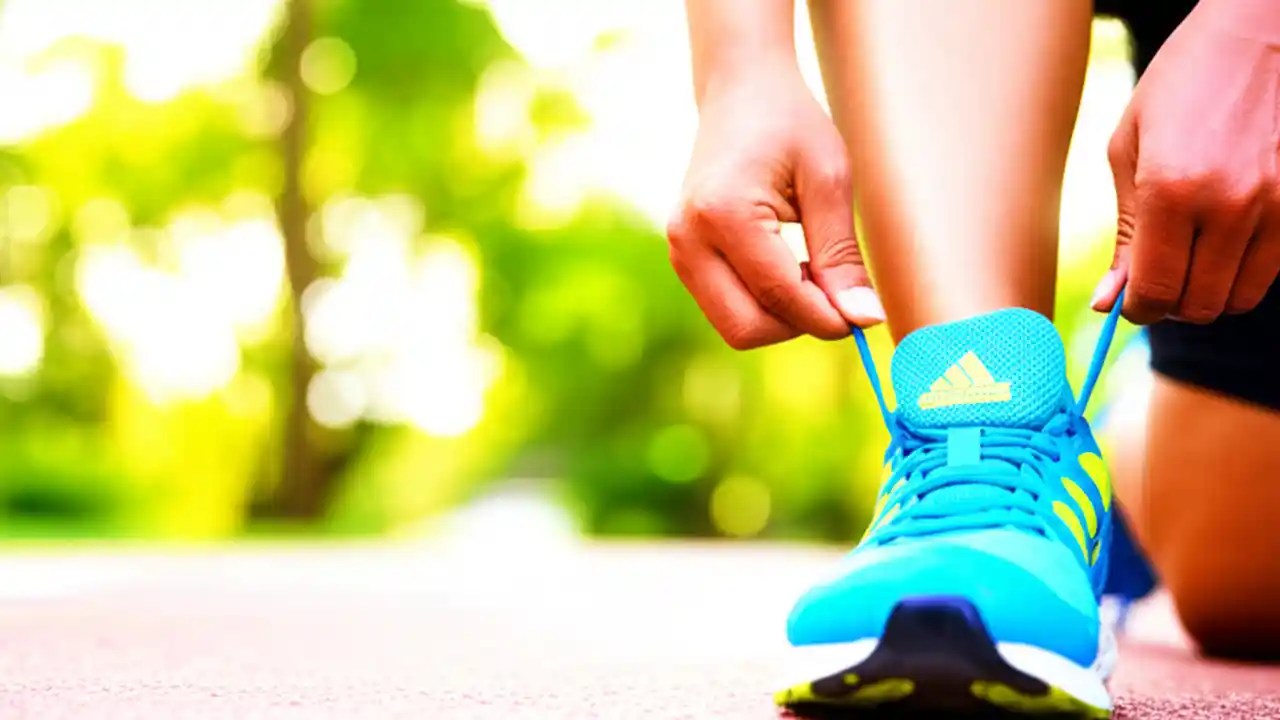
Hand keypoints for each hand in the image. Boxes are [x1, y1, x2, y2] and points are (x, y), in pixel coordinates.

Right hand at [667, 68, 882, 349]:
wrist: (740, 93)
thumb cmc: (790, 125)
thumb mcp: (829, 181)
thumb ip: (842, 256)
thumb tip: (864, 320)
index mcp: (723, 214)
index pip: (780, 295)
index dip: (828, 318)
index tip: (864, 316)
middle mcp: (689, 239)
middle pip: (748, 328)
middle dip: (799, 323)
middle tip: (835, 289)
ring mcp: (679, 252)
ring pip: (736, 327)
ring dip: (782, 317)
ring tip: (810, 270)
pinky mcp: (683, 259)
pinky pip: (727, 310)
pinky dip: (764, 305)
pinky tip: (787, 268)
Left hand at [1096, 0, 1279, 323]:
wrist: (1260, 32)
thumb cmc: (1182, 85)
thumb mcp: (1130, 150)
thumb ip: (1125, 233)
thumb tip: (1110, 303)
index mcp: (1172, 189)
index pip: (1154, 292)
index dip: (1137, 309)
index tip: (1130, 300)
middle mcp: (1230, 204)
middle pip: (1200, 305)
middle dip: (1172, 304)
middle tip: (1159, 278)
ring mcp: (1278, 206)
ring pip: (1241, 297)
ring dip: (1210, 291)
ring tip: (1191, 257)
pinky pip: (1273, 270)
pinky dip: (1245, 270)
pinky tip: (1226, 238)